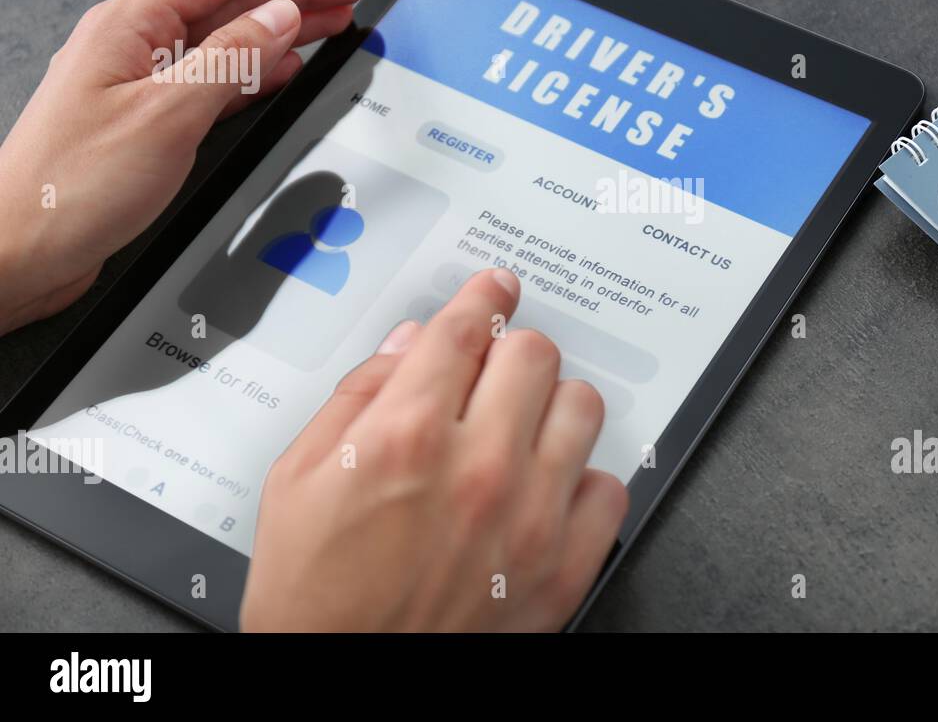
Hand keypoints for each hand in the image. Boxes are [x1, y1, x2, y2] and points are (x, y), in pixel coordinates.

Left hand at [0, 0, 367, 333]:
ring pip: (232, 39)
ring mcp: (145, 84)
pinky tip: (288, 70)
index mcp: (131, 26)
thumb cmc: (68, 186)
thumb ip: (230, 60)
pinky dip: (262, 71)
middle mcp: (137, 46)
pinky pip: (221, 80)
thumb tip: (280, 17)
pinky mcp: (154, 122)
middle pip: (234, 0)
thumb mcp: (167, 114)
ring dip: (286, 27)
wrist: (23, 249)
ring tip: (335, 18)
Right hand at [240, 269, 629, 631]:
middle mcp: (477, 469)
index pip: (466, 328)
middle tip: (494, 371)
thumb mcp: (297, 481)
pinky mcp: (564, 568)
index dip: (483, 296)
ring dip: (551, 406)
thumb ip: (355, 397)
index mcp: (405, 437)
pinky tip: (546, 490)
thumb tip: (409, 346)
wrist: (345, 687)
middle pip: (533, 354)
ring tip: (522, 429)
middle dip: (509, 351)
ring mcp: (529, 518)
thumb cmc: (315, 598)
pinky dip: (580, 480)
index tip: (495, 288)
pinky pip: (607, 488)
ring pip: (582, 407)